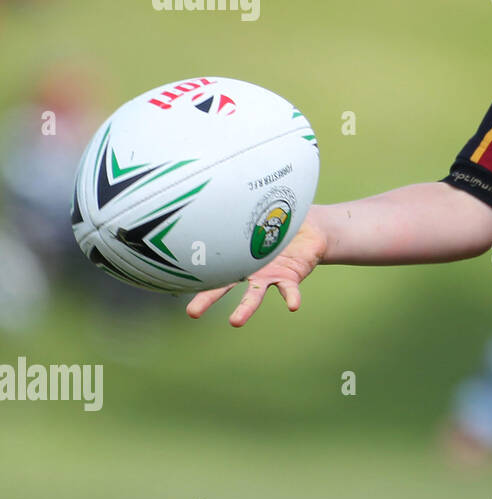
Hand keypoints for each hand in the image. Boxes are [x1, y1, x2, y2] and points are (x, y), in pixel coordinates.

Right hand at [185, 207, 328, 325]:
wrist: (311, 228)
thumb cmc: (280, 216)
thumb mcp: (260, 205)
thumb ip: (245, 200)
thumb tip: (223, 176)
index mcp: (236, 255)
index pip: (211, 265)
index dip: (195, 271)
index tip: (173, 278)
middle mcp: (248, 270)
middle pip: (223, 287)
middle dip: (207, 299)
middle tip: (192, 313)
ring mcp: (268, 276)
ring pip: (254, 294)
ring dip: (245, 308)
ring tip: (235, 322)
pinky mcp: (290, 276)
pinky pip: (289, 288)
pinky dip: (291, 297)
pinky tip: (293, 306)